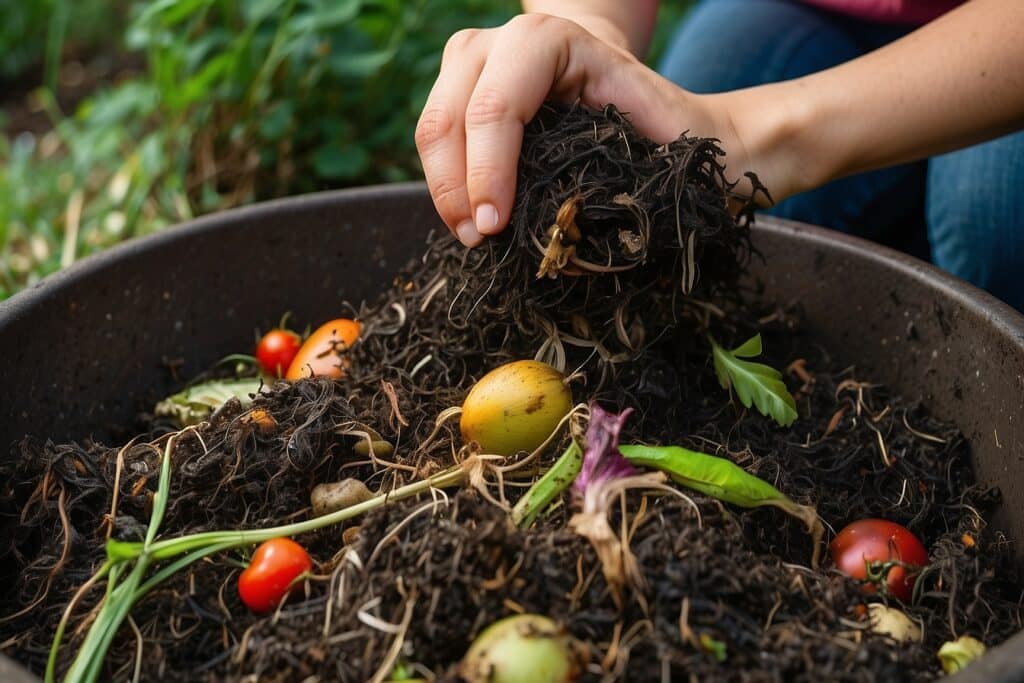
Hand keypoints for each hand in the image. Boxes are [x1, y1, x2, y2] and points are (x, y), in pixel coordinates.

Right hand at [415, 13, 744, 246]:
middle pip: (449, 117)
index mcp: (551, 41)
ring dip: (445, 192)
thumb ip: (659, 160)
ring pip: (431, 129)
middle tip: (479, 241)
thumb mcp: (671, 125)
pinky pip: (435, 142)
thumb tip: (631, 216)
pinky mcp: (455, 90)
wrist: (616, 80)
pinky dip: (446, 186)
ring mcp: (470, 62)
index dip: (489, 170)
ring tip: (473, 239)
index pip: (497, 106)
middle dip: (457, 188)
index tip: (497, 226)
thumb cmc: (650, 111)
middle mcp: (499, 42)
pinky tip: (469, 221)